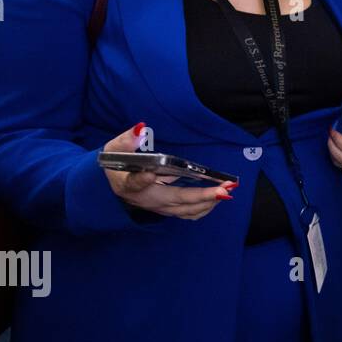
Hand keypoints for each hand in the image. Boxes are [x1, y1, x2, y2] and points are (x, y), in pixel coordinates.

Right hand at [102, 122, 236, 219]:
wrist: (114, 186)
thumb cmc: (116, 166)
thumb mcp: (114, 150)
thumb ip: (126, 140)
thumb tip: (140, 128)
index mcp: (130, 184)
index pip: (136, 182)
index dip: (142, 179)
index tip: (150, 174)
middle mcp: (148, 199)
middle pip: (176, 200)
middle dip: (203, 195)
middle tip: (225, 188)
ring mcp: (160, 207)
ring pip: (187, 210)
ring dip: (209, 202)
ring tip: (227, 190)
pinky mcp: (168, 209)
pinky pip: (190, 213)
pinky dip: (206, 206)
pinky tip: (218, 196)